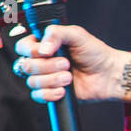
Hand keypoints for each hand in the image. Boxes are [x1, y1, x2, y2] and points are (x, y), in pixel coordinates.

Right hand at [13, 24, 130, 103]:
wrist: (107, 74)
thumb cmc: (94, 52)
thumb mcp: (77, 35)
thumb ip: (57, 33)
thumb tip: (42, 48)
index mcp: (44, 44)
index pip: (23, 47)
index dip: (32, 50)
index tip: (48, 51)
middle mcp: (42, 61)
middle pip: (26, 66)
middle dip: (47, 66)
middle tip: (66, 64)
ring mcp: (45, 78)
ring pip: (32, 82)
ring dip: (52, 80)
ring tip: (69, 77)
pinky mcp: (50, 93)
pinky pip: (38, 96)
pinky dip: (51, 93)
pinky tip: (64, 90)